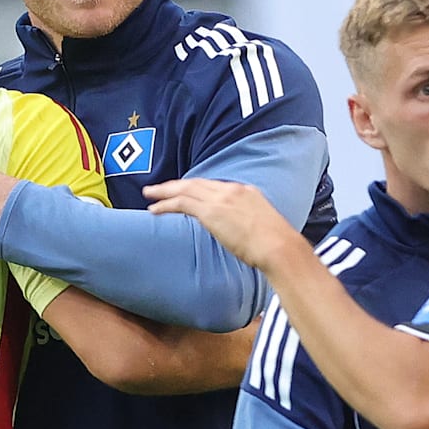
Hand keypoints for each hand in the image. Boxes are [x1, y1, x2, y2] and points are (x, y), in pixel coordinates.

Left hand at [143, 178, 313, 270]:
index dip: (195, 188)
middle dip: (175, 184)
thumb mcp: (263, 227)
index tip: (184, 191)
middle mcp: (231, 190)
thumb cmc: (276, 245)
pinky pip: (181, 203)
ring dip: (164, 191)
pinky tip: (154, 210)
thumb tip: (242, 235)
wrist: (278, 246)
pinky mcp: (211, 211)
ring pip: (185, 189)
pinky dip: (165, 204)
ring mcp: (221, 199)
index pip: (214, 185)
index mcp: (246, 191)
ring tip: (149, 194)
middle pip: (196, 182)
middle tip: (157, 187)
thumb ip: (248, 225)